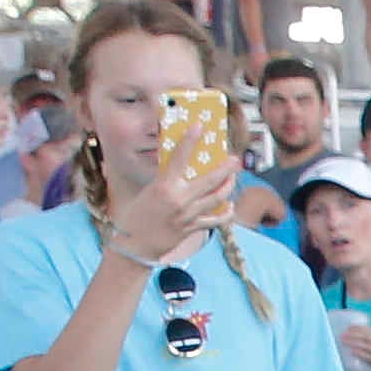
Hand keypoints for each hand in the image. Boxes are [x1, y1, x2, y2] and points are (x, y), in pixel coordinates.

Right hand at [107, 143, 233, 268]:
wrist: (134, 244)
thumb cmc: (136, 215)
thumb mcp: (148, 191)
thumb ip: (166, 180)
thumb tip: (178, 167)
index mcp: (163, 185)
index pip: (179, 157)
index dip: (190, 140)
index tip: (200, 126)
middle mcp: (179, 199)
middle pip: (210, 180)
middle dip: (226, 169)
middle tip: (235, 159)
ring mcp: (188, 215)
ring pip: (217, 198)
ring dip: (228, 187)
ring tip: (234, 178)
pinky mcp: (192, 228)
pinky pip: (215, 221)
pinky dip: (225, 213)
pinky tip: (230, 207)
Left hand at [332, 313, 370, 370]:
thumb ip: (365, 340)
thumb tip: (347, 336)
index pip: (368, 330)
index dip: (358, 328)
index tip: (348, 328)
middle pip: (366, 336)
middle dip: (353, 334)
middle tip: (342, 335)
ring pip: (366, 345)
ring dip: (354, 342)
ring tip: (344, 341)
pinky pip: (368, 356)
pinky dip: (359, 353)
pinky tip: (352, 351)